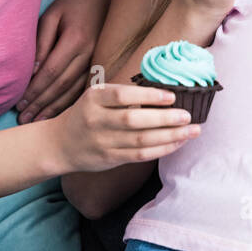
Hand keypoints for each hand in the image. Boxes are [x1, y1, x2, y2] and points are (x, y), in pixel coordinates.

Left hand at [17, 0, 110, 123]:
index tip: (19, 103)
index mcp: (76, 39)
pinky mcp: (101, 65)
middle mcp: (90, 53)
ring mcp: (98, 61)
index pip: (51, 71)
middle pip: (62, 85)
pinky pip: (84, 89)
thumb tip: (32, 72)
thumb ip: (41, 42)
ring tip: (36, 121)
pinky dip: (69, 103)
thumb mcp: (51, 16)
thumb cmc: (71, 5)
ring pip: (74, 91)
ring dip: (54, 109)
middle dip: (41, 104)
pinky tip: (57, 114)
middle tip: (23, 119)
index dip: (34, 89)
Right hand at [45, 82, 198, 172]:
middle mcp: (96, 120)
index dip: (148, 96)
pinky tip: (177, 143)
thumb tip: (162, 91)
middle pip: (134, 120)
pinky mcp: (110, 159)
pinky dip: (161, 149)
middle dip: (165, 118)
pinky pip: (139, 155)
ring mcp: (103, 142)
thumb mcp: (95, 97)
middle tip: (188, 116)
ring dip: (170, 136)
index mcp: (94, 99)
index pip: (122, 95)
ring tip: (191, 131)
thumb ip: (121, 94)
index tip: (171, 97)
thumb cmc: (86, 114)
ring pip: (140, 140)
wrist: (59, 144)